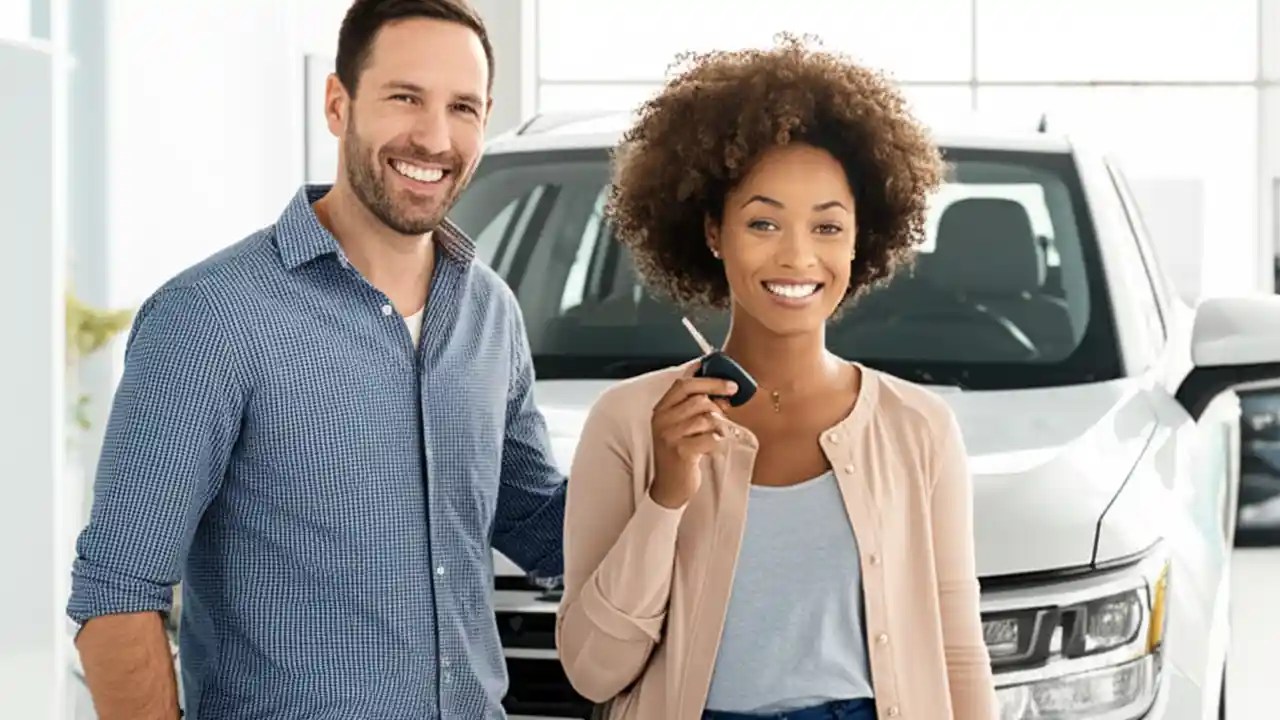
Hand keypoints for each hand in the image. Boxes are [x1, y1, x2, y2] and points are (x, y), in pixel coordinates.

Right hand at [649, 368, 736, 508]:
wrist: (669, 486)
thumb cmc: (680, 453)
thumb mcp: (680, 426)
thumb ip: (693, 406)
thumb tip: (723, 389)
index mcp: (661, 410)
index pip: (684, 385)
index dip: (710, 381)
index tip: (731, 385)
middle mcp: (662, 420)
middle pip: (699, 400)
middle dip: (717, 408)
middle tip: (723, 417)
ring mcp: (670, 436)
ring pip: (707, 418)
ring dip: (718, 427)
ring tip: (714, 436)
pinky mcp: (681, 451)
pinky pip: (711, 438)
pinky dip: (717, 442)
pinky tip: (711, 449)